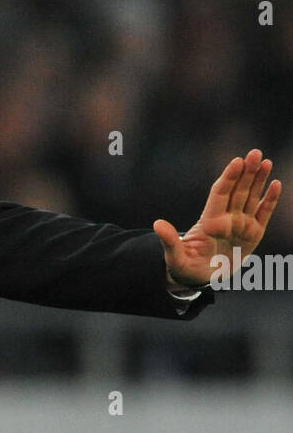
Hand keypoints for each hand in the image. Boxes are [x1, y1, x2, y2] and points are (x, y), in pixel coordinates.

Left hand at [153, 149, 281, 287]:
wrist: (199, 278)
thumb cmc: (185, 267)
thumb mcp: (175, 257)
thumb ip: (169, 241)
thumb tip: (157, 224)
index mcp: (209, 222)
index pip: (220, 194)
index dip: (229, 178)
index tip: (236, 162)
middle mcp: (226, 219)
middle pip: (237, 191)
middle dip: (247, 172)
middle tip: (255, 153)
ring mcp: (240, 225)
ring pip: (251, 198)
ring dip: (259, 180)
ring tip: (265, 161)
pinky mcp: (253, 234)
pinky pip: (262, 213)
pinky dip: (269, 200)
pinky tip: (275, 184)